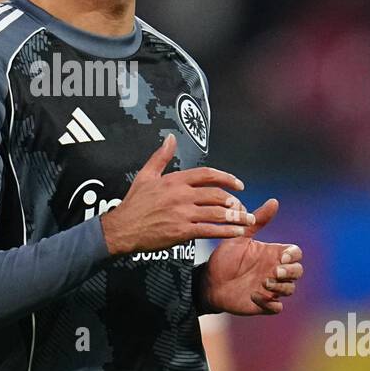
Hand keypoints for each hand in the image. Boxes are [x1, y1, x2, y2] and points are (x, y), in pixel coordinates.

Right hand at [100, 134, 251, 255]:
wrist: (122, 228)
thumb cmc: (133, 204)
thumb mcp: (145, 175)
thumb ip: (161, 156)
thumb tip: (170, 138)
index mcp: (175, 180)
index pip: (207, 175)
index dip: (226, 178)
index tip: (238, 184)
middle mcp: (181, 195)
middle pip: (216, 194)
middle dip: (234, 200)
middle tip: (243, 205)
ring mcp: (182, 213)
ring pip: (216, 212)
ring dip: (235, 216)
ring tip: (247, 219)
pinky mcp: (182, 231)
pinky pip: (210, 230)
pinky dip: (226, 231)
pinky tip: (236, 232)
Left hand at [201, 198, 302, 315]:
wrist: (208, 281)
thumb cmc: (225, 258)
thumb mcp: (239, 238)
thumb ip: (257, 221)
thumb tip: (274, 200)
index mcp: (272, 254)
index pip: (295, 254)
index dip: (293, 256)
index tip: (281, 256)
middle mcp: (274, 271)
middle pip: (298, 271)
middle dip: (291, 271)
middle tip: (274, 270)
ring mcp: (270, 288)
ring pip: (290, 289)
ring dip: (281, 287)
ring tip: (265, 283)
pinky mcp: (262, 304)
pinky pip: (276, 308)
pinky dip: (271, 304)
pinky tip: (255, 297)